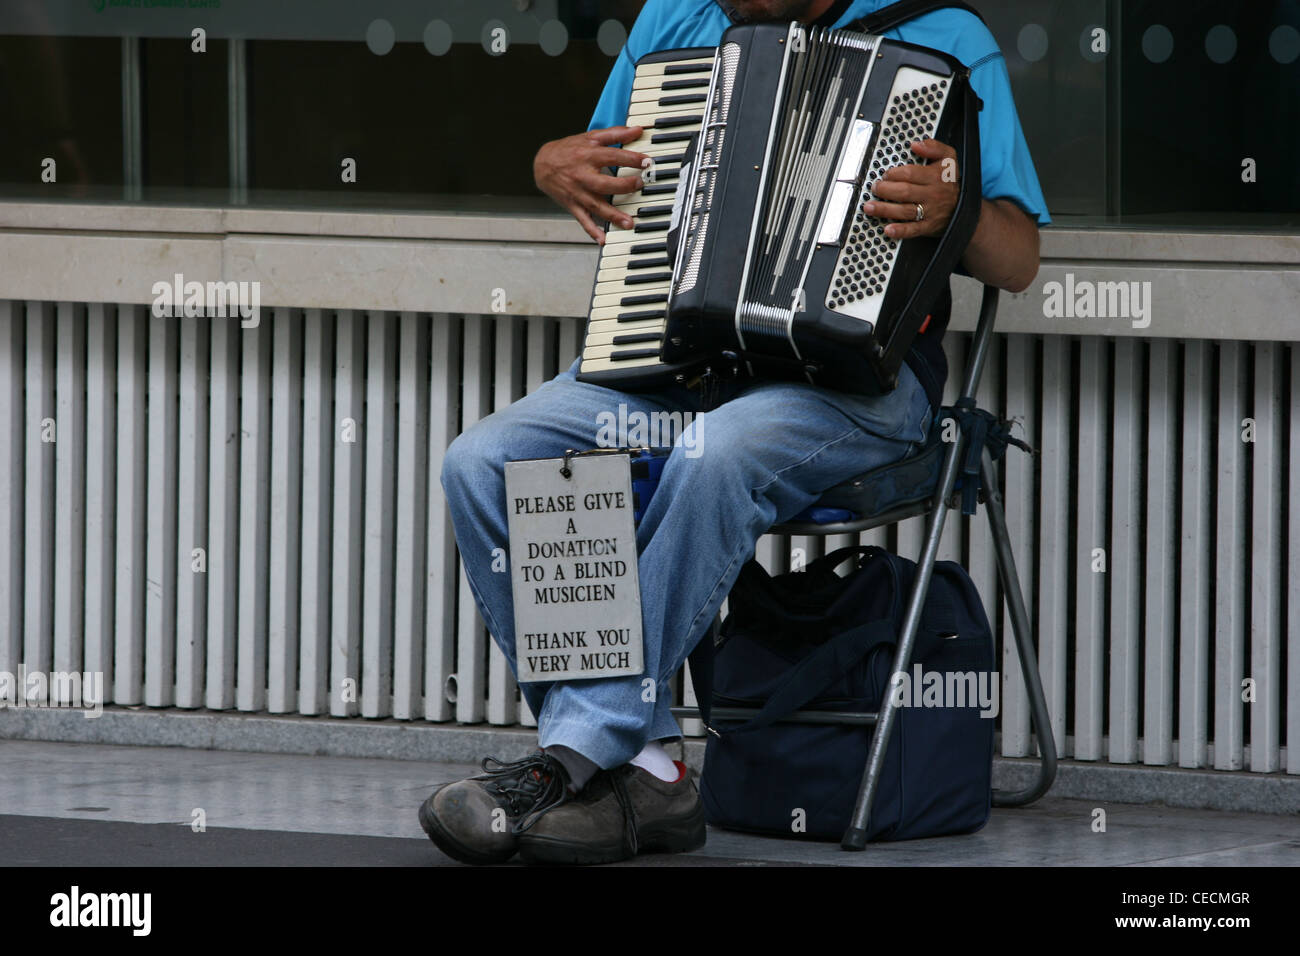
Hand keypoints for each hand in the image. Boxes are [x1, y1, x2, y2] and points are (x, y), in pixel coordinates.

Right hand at [533, 126, 651, 243]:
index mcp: (588, 156)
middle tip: (639, 185)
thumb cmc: (568, 150)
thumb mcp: (590, 137)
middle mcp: (583, 175)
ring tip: (628, 223)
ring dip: (612, 215)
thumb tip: (637, 130)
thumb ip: (615, 134)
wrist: (542, 164)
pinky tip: (602, 239)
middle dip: (623, 186)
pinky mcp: (573, 205)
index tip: (647, 162)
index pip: (613, 156)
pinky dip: (592, 230)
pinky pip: (583, 220)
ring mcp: (578, 193)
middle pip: (604, 183)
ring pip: (596, 206)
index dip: (631, 158)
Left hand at [861, 138, 959, 240]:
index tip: (885, 174)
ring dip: (885, 210)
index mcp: (935, 176)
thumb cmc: (950, 182)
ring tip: (870, 207)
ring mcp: (929, 212)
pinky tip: (888, 230)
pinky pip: (913, 230)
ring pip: (905, 211)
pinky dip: (900, 231)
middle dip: (886, 190)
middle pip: (904, 192)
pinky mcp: (927, 226)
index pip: (910, 174)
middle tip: (875, 188)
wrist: (963, 208)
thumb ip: (934, 147)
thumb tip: (916, 144)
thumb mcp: (949, 159)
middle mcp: (932, 194)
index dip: (894, 174)